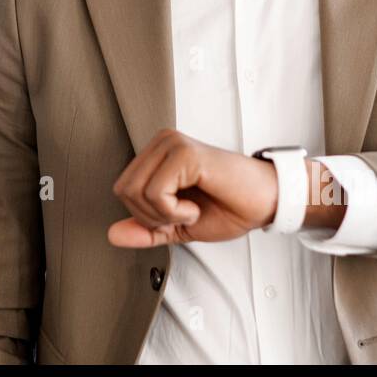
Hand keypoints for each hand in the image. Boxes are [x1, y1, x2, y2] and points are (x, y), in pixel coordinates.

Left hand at [108, 128, 277, 247]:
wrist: (264, 203)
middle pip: (124, 190)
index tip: (177, 216)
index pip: (122, 189)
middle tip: (183, 215)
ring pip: (137, 192)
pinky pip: (156, 192)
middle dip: (151, 217)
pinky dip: (174, 212)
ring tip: (191, 210)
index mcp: (156, 154)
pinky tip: (195, 206)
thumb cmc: (227, 208)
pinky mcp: (184, 152)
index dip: (145, 216)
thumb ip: (146, 229)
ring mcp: (172, 144)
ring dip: (165, 215)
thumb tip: (112, 235)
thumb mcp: (178, 226)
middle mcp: (161, 142)